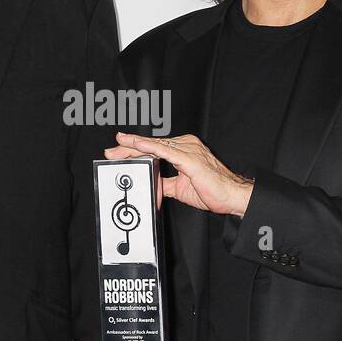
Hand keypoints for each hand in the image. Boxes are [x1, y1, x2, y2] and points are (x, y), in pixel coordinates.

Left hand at [113, 132, 253, 216]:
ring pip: (154, 145)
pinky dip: (148, 147)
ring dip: (133, 148)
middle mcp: (186, 144)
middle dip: (128, 149)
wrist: (232, 195)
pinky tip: (135, 146)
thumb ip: (165, 183)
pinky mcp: (189, 157)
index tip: (118, 152)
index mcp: (184, 149)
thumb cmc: (212, 189)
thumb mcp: (180, 187)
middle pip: (151, 144)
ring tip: (116, 149)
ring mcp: (188, 149)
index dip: (134, 150)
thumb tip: (152, 185)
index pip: (154, 148)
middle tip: (110, 151)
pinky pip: (164, 150)